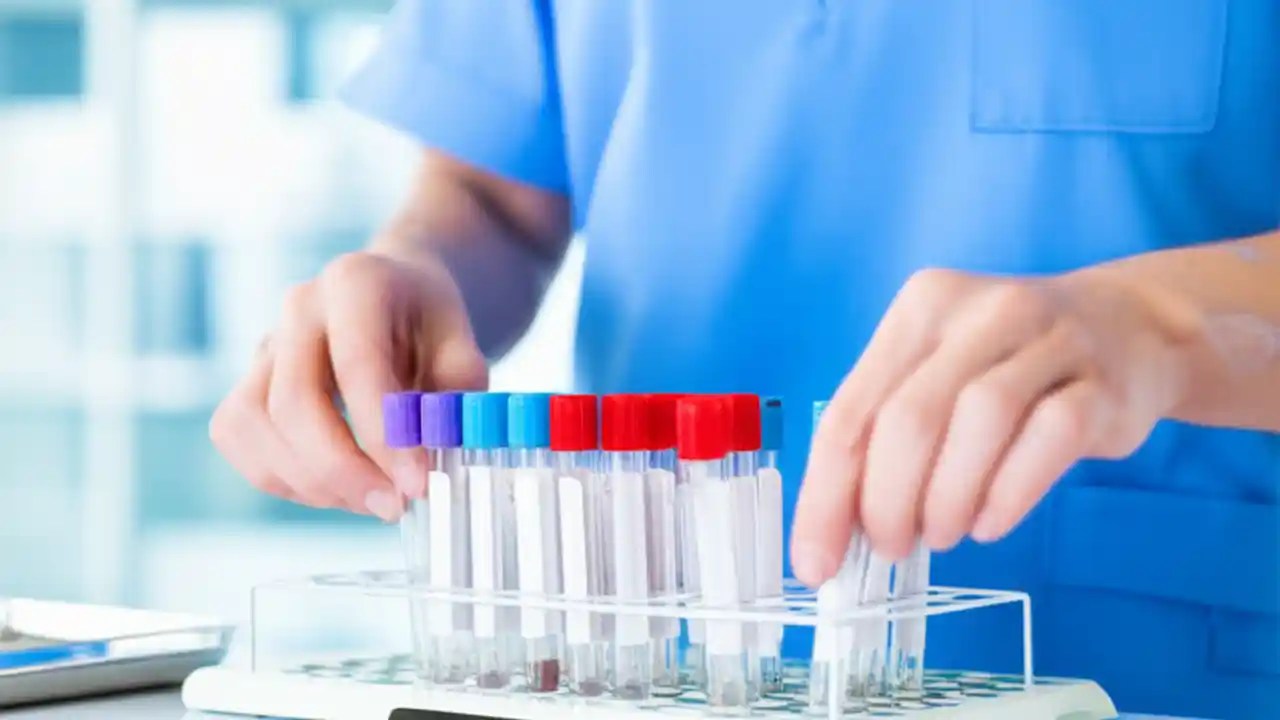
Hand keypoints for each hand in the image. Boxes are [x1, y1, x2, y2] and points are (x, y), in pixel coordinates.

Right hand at [209, 251, 486, 520]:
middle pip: (294, 402)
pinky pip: (240, 439)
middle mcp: (300, 307)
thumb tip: (433, 460)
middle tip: (393, 505)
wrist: (400, 300)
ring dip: (312, 481)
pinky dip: (283, 479)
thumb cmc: (430, 329)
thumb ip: (453, 403)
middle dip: (344, 470)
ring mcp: (265, 343)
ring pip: (254, 426)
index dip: (384, 434)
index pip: (357, 365)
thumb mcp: (463, 352)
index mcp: (357, 282)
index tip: (416, 484)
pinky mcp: (247, 380)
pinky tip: (336, 488)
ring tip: (371, 498)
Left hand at [791, 268, 1198, 582]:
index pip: (850, 410)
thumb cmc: (1009, 366)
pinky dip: (1007, 494)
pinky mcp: (1101, 383)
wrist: (1130, 329)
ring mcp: (1048, 340)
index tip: (816, 562)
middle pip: (909, 417)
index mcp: (921, 308)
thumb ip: (883, 439)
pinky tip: (988, 522)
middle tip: (890, 546)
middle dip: (886, 502)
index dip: (825, 495)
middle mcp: (981, 312)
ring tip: (940, 534)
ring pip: (980, 420)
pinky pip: (1048, 438)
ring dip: (946, 499)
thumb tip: (833, 533)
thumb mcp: (937, 377)